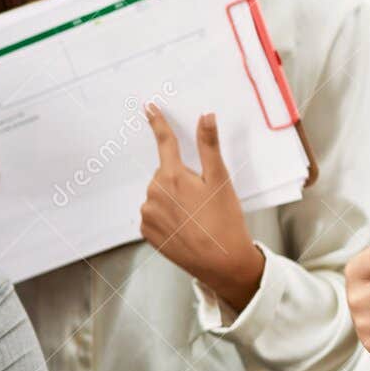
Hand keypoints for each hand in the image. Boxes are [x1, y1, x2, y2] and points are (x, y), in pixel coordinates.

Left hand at [139, 105, 263, 311]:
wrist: (220, 262)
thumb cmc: (224, 220)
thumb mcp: (220, 180)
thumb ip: (209, 147)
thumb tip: (206, 116)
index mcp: (172, 177)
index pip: (165, 143)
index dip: (158, 124)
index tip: (149, 108)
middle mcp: (153, 194)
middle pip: (165, 174)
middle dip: (181, 180)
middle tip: (202, 199)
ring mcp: (147, 214)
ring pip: (159, 196)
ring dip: (173, 200)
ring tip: (195, 216)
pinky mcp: (145, 232)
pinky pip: (154, 215)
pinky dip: (167, 216)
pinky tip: (184, 227)